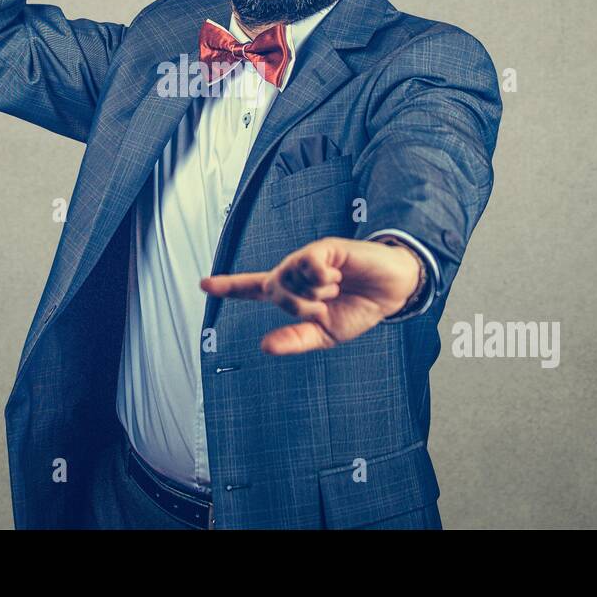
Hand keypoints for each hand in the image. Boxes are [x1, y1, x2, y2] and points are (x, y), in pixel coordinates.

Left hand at [199, 237, 422, 354]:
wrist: (392, 292)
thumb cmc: (359, 309)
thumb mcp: (326, 334)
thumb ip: (296, 340)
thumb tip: (265, 347)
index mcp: (294, 294)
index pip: (254, 289)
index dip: (229, 286)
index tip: (203, 284)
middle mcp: (296, 273)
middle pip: (271, 288)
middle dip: (293, 306)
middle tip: (321, 308)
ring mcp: (309, 259)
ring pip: (287, 276)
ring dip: (311, 293)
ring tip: (334, 290)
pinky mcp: (325, 249)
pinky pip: (308, 263)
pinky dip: (321, 277)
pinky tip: (337, 278)